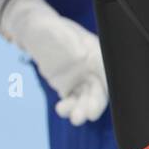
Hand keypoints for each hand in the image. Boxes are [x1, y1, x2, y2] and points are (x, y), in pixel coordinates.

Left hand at [0, 0, 107, 124]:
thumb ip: (73, 45)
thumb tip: (83, 56)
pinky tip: (61, 109)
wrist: (35, 32)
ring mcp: (81, 79)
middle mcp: (93, 68)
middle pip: (100, 91)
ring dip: (82, 110)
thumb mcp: (63, 35)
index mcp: (98, 53)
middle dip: (96, 104)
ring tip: (75, 119)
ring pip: (87, 99)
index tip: (110, 99)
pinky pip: (73, 101)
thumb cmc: (51, 30)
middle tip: (88, 115)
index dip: (113, 88)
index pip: (111, 73)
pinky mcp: (69, 87)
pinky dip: (69, 108)